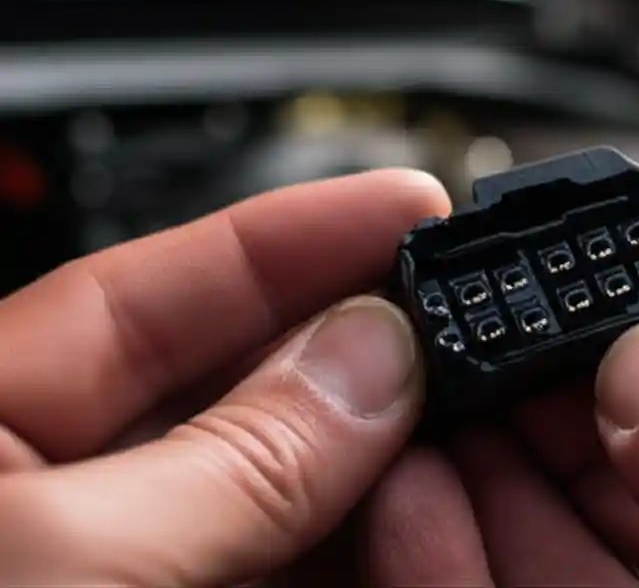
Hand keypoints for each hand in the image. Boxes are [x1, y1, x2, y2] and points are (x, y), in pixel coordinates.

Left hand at [0, 169, 450, 584]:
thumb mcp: (74, 562)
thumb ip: (233, 457)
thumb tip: (373, 355)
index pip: (134, 298)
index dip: (281, 241)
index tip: (399, 207)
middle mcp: (53, 503)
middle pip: (228, 388)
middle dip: (348, 347)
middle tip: (452, 314)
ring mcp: (123, 576)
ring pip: (277, 487)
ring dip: (379, 456)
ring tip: (464, 417)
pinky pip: (296, 572)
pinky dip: (370, 548)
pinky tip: (428, 520)